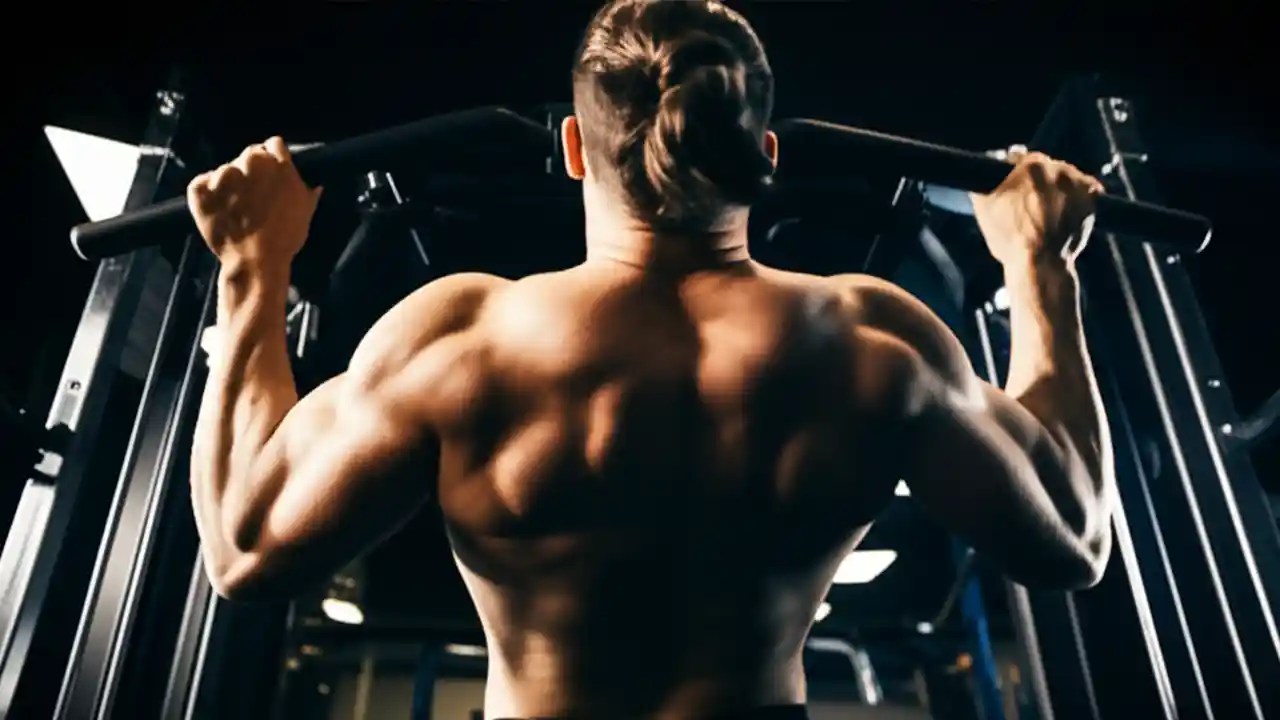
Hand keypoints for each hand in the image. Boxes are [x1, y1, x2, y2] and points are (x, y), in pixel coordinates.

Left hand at [187, 137, 321, 270]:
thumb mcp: (305, 212)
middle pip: (250, 154)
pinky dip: (208, 195)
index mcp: (278, 164)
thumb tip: (316, 185)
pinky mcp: (201, 187)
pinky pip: (203, 183)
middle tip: (253, 196)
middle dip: (251, 170)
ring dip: (229, 184)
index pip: (273, 145)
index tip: (270, 176)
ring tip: (236, 210)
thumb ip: (307, 192)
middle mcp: (251, 162)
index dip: (272, 159)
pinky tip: (220, 212)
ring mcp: (224, 174)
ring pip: (226, 170)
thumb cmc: (285, 238)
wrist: (255, 262)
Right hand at [970, 150, 1103, 266]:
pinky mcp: (1093, 197)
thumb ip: (982, 182)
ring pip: (1065, 178)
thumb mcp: (985, 209)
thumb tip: (983, 170)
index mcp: (1030, 164)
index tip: (1013, 186)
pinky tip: (1065, 214)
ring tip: (1047, 214)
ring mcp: (1078, 182)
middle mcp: (1058, 167)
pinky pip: (1086, 189)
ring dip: (1058, 189)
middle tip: (1030, 205)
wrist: (1041, 264)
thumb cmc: (1011, 239)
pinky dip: (1078, 198)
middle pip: (1045, 167)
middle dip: (1038, 182)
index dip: (1014, 174)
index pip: (1019, 159)